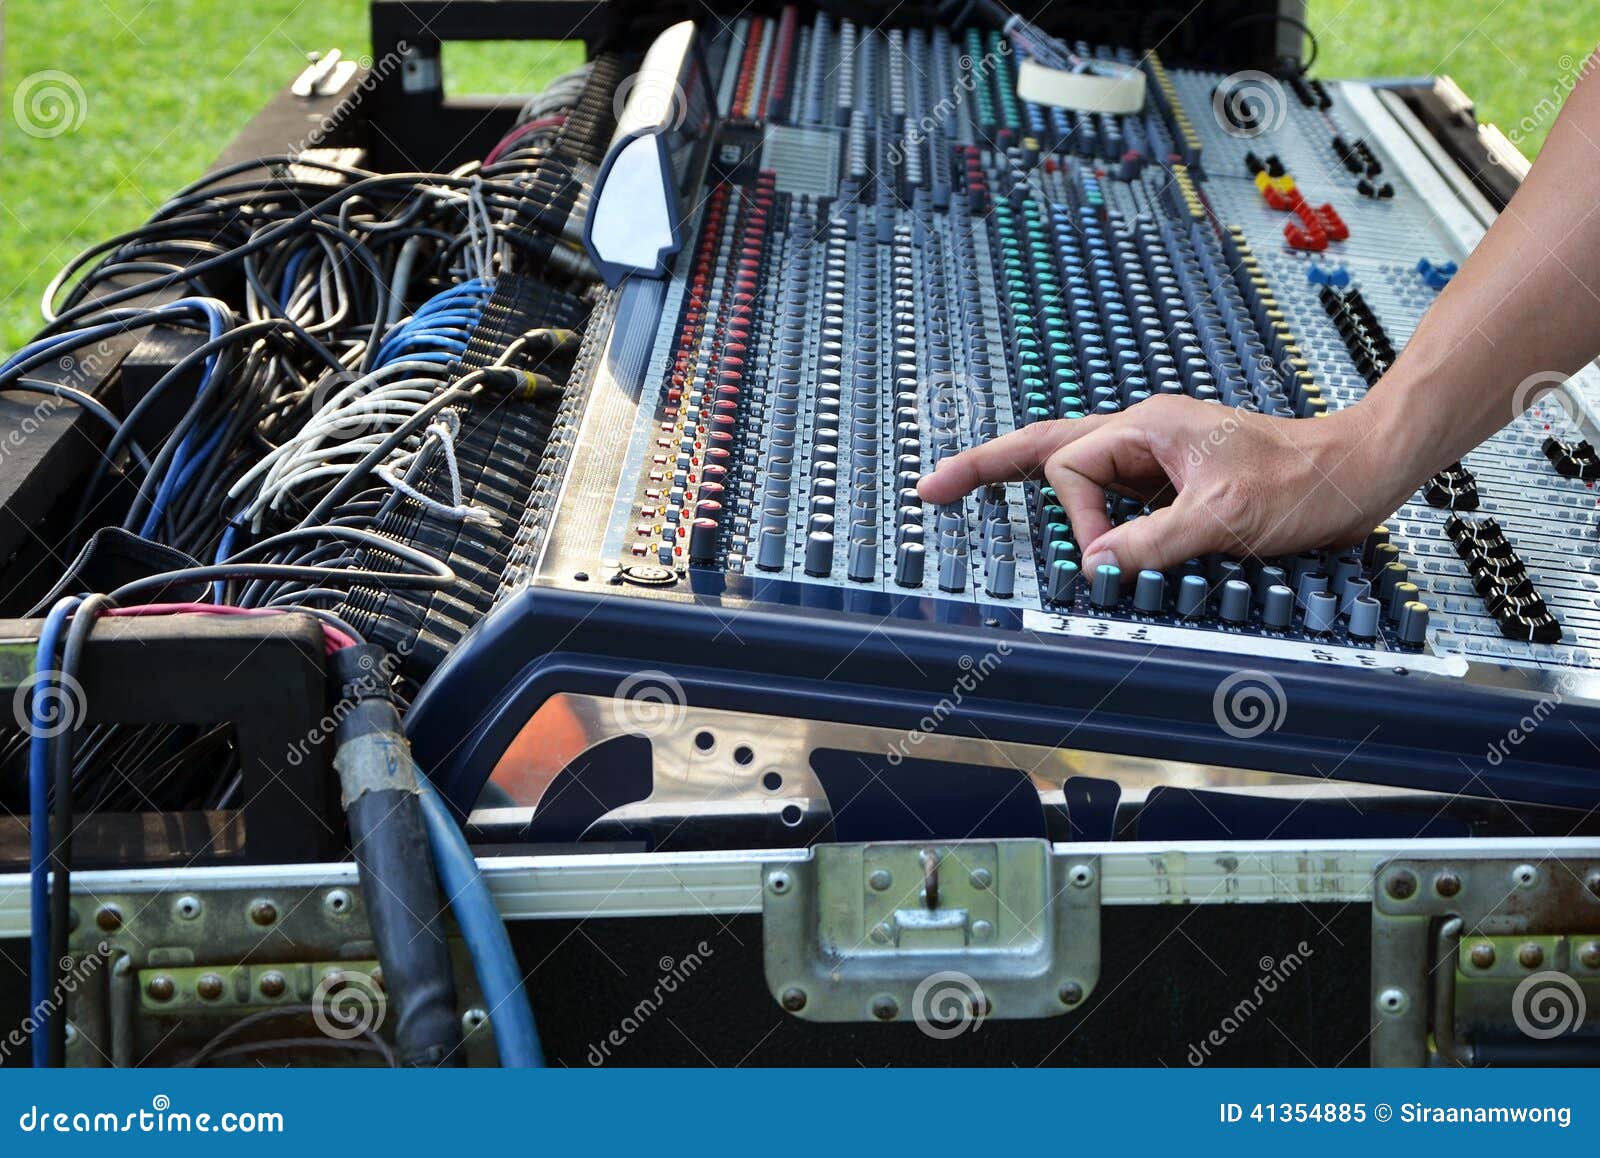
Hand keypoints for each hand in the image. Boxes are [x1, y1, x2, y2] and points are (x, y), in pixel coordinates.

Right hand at [915, 395, 1417, 574]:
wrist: (1359, 472)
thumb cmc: (1305, 481)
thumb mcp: (1225, 519)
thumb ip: (1153, 543)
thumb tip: (1095, 566)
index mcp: (1148, 427)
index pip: (1071, 468)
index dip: (1077, 522)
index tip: (1106, 562)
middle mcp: (1144, 434)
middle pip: (1044, 445)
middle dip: (985, 465)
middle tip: (932, 488)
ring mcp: (1157, 457)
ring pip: (1072, 467)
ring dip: (1028, 483)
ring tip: (967, 485)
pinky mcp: (1172, 482)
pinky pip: (1108, 491)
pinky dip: (1078, 508)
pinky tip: (1063, 523)